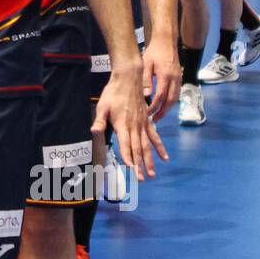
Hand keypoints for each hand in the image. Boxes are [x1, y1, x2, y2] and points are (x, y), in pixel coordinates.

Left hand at [93, 67, 165, 181]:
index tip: (131, 169)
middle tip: (142, 179)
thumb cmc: (113, 93)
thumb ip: (100, 121)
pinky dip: (160, 148)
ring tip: (153, 174)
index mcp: (122, 125)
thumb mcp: (102, 106)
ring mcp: (143, 125)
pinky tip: (165, 158)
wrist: (129, 79)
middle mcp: (134, 127)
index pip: (126, 145)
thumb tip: (94, 131)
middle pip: (137, 149)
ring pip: (147, 146)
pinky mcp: (148, 121)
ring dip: (150, 160)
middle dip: (140, 165)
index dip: (128, 157)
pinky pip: (155, 137)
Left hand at [141, 37, 180, 121]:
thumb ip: (146, 79)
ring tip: (159, 115)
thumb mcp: (146, 63)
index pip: (160, 96)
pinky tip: (164, 105)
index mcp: (165, 76)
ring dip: (168, 108)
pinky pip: (177, 93)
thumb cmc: (154, 51)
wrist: (166, 41)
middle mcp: (175, 79)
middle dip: (163, 112)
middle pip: (170, 101)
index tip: (147, 113)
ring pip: (175, 98)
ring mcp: (179, 78)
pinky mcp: (180, 78)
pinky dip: (171, 102)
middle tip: (154, 120)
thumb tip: (145, 95)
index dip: (154, 107)